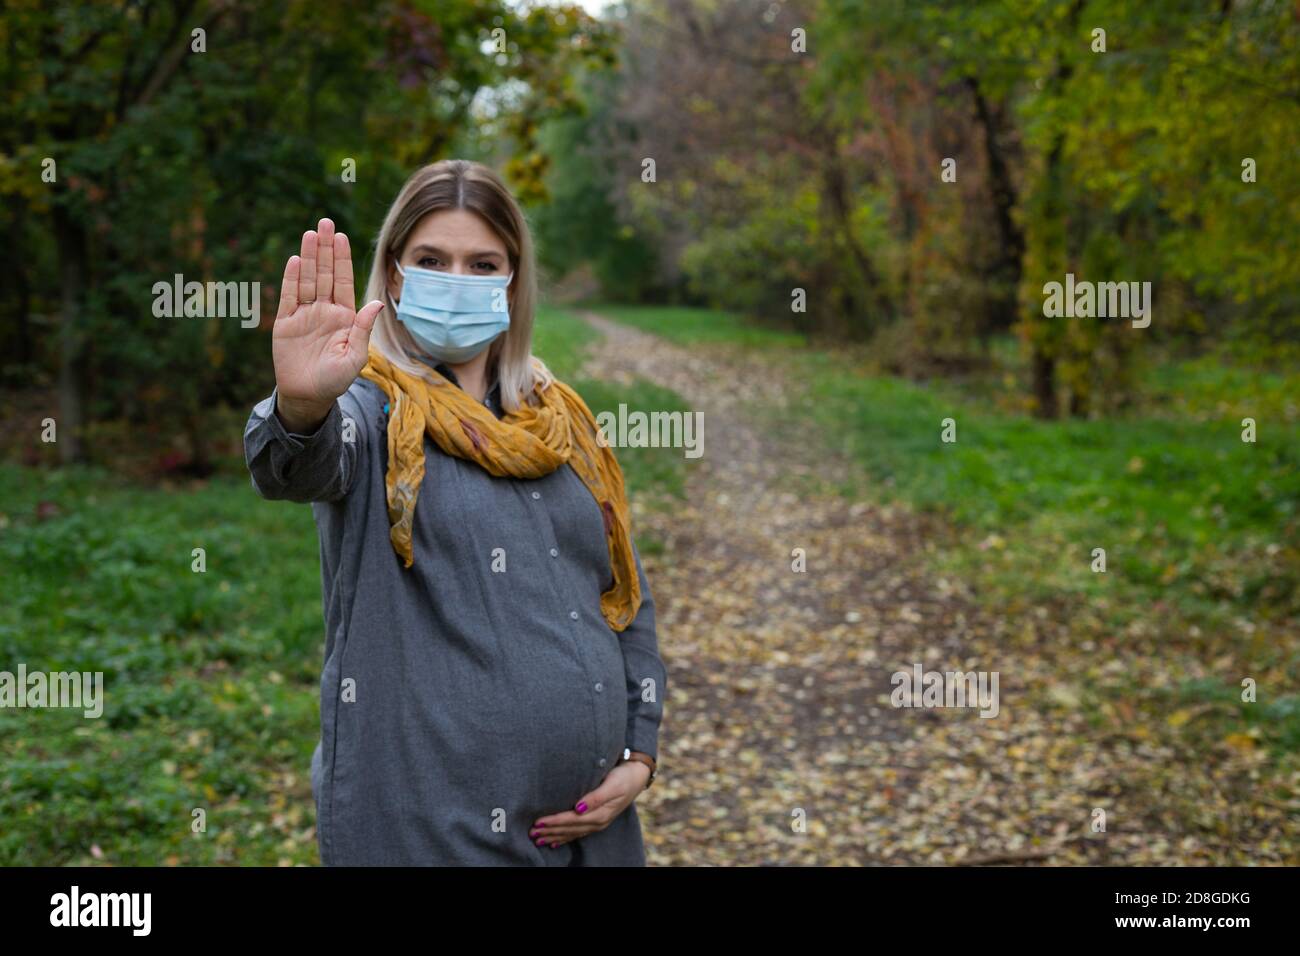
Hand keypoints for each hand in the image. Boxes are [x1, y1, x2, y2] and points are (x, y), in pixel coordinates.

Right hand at [272, 217, 385, 428]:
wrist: (308, 396)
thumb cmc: (335, 379)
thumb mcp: (355, 357)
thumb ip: (362, 329)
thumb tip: (375, 303)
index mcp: (344, 316)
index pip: (343, 281)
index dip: (342, 259)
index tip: (342, 237)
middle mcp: (324, 310)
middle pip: (324, 274)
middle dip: (325, 249)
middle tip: (326, 222)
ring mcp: (304, 315)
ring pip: (307, 280)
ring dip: (308, 257)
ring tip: (311, 234)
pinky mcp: (286, 323)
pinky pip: (289, 297)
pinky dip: (291, 279)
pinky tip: (294, 260)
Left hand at [529, 762, 650, 848]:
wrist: (638, 775)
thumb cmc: (624, 776)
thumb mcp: (612, 784)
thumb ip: (595, 797)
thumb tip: (578, 808)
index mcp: (600, 812)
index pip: (572, 820)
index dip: (554, 822)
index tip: (538, 822)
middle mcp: (598, 820)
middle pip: (570, 829)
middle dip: (551, 831)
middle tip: (532, 833)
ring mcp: (598, 822)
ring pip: (573, 833)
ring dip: (555, 836)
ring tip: (539, 839)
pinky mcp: (598, 819)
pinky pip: (579, 832)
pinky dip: (566, 838)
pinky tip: (556, 842)